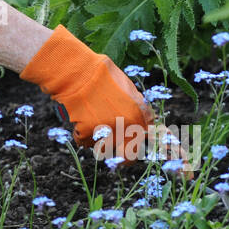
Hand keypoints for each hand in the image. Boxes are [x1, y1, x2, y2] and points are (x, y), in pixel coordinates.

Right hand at [20, 26, 154, 163]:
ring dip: (99, 141)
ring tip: (92, 124)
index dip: (143, 147)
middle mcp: (128, 127)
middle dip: (122, 155)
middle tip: (115, 153)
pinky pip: (84, 142)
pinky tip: (79, 120)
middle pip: (128, 155)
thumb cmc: (103, 75)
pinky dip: (81, 134)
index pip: (149, 141)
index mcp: (140, 115)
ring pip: (104, 149)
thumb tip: (145, 121)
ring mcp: (108, 132)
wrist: (79, 73)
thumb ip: (137, 107)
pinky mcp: (88, 134)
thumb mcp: (128, 88)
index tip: (139, 149)